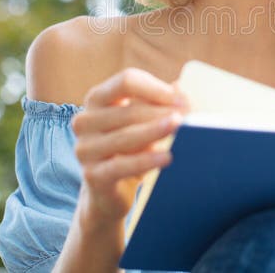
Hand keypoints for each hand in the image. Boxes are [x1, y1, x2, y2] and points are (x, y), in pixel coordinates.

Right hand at [71, 67, 188, 231]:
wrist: (110, 192)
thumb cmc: (131, 148)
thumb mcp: (142, 121)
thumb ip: (157, 102)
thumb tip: (182, 89)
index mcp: (97, 98)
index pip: (126, 81)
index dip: (156, 88)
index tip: (182, 100)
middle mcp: (84, 121)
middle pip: (129, 111)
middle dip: (162, 113)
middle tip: (190, 118)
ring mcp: (85, 149)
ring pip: (126, 137)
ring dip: (157, 132)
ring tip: (183, 131)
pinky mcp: (91, 175)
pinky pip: (122, 166)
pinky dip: (147, 160)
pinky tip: (167, 157)